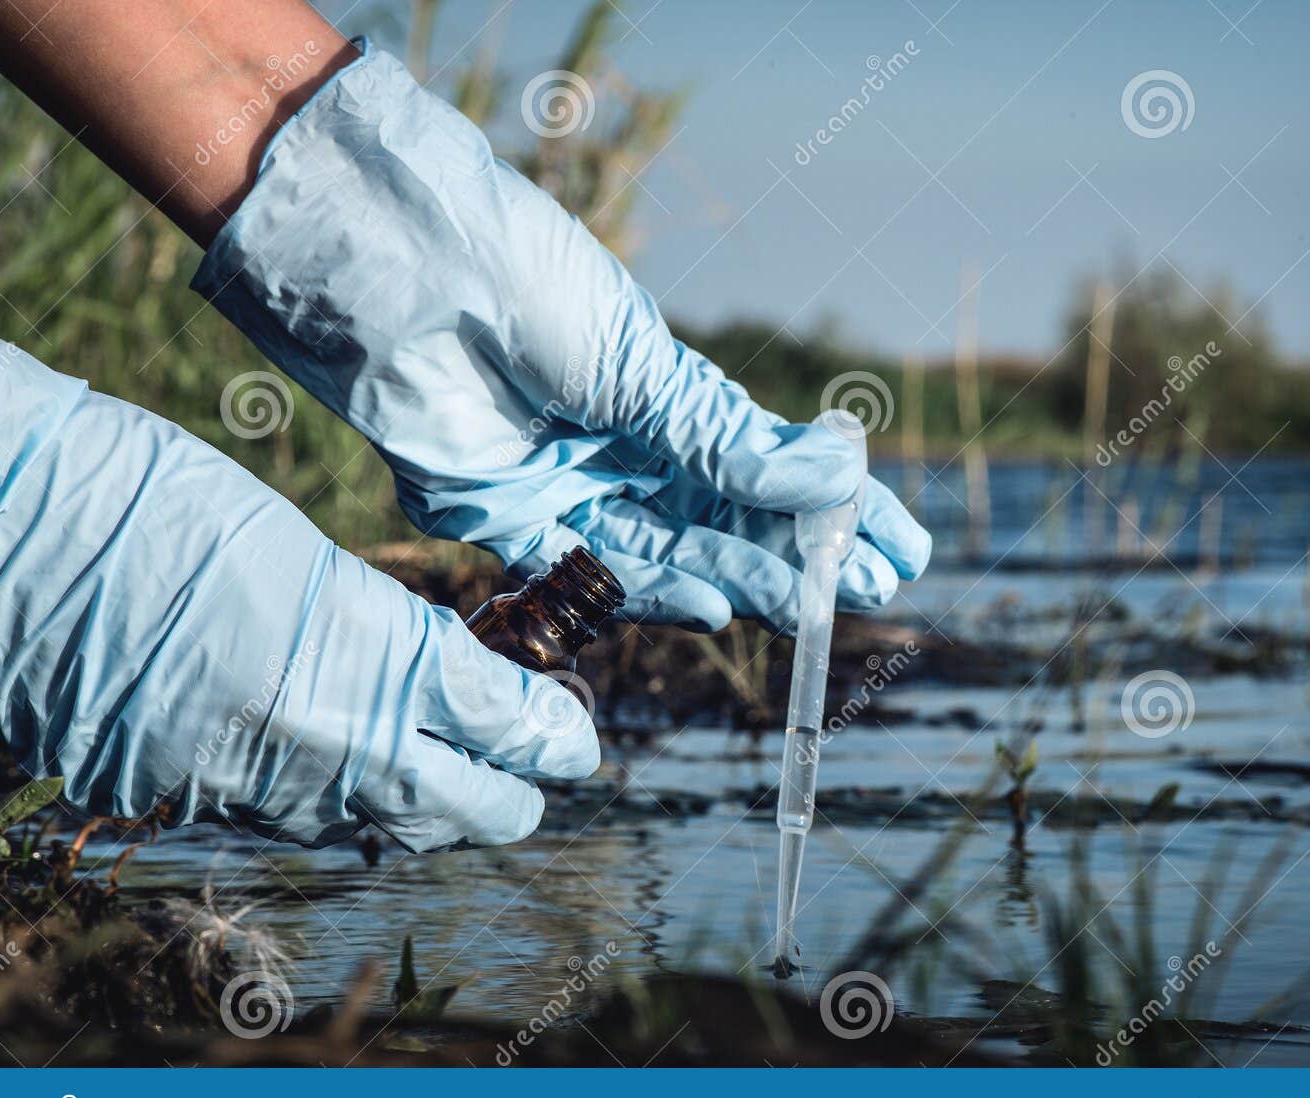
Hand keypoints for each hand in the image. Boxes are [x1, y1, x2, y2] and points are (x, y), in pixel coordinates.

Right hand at [0, 295, 597, 850]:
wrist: (6, 525)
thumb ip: (385, 636)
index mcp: (367, 656)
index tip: (575, 741)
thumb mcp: (304, 554)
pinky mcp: (168, 800)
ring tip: (441, 770)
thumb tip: (447, 689)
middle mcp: (316, 743)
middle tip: (529, 767)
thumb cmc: (158, 498)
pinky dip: (317, 797)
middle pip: (460, 811)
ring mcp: (238, 785)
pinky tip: (322, 762)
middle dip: (508, 795)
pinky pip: (274, 820)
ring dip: (418, 803)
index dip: (552, 738)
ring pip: (371, 827)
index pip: (502, 725)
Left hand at [193, 45, 930, 632]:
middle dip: (803, 557)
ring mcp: (572, 489)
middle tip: (871, 591)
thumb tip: (840, 475)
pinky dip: (660, 593)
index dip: (836, 510)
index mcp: (664, 397)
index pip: (769, 467)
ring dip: (745, 580)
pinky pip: (597, 574)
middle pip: (729, 522)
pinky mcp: (511, 524)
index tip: (901, 545)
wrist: (408, 277)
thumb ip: (728, 441)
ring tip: (811, 604)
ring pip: (675, 555)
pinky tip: (721, 606)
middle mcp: (624, 449)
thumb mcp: (645, 366)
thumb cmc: (530, 289)